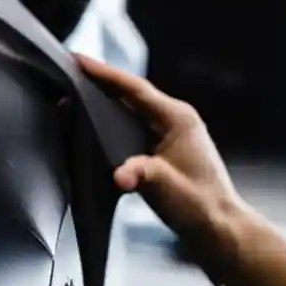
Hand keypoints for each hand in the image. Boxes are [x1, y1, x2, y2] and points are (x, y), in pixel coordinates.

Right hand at [76, 55, 249, 254]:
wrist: (217, 226)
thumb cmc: (197, 205)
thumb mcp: (166, 187)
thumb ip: (142, 175)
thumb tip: (118, 175)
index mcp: (177, 118)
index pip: (134, 88)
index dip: (104, 74)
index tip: (78, 59)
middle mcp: (174, 118)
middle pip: (130, 93)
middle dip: (99, 82)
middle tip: (68, 71)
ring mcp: (170, 132)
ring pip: (130, 107)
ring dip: (104, 100)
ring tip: (73, 92)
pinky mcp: (163, 146)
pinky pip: (132, 124)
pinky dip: (111, 119)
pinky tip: (93, 122)